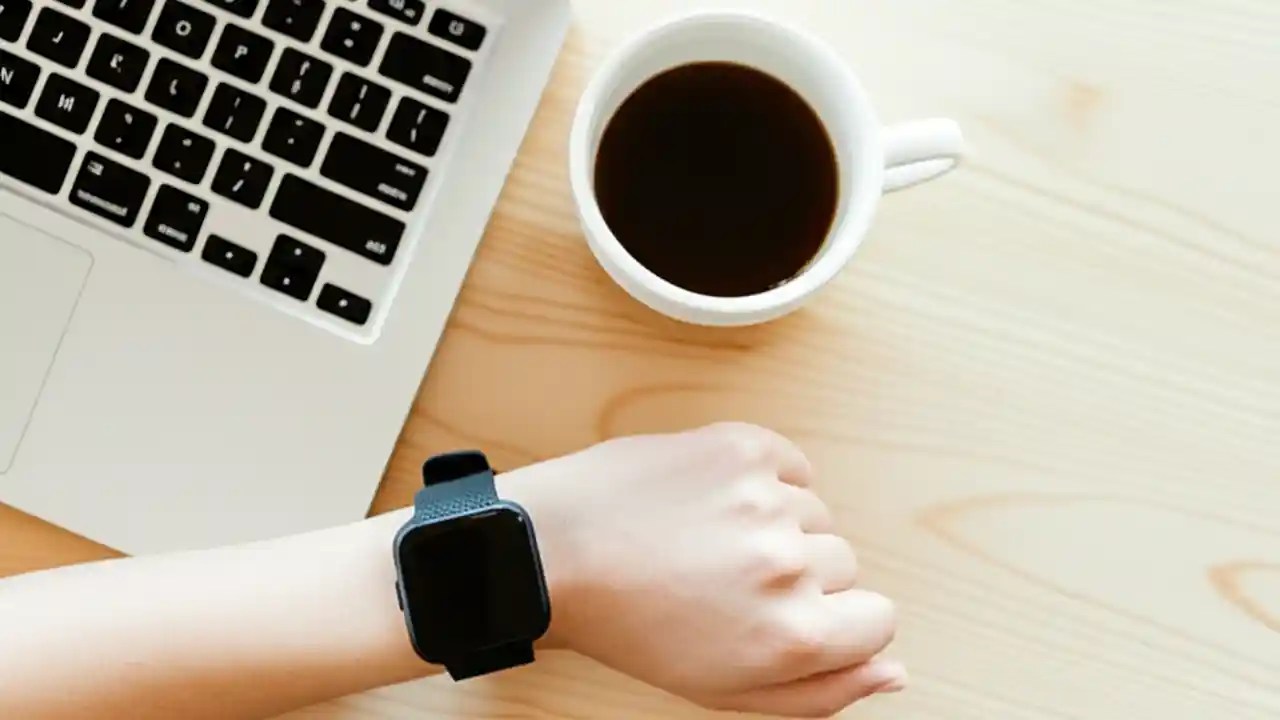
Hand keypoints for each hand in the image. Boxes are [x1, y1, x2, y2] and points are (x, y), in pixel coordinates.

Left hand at [501, 423, 903, 716]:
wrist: (557, 551)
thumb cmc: (630, 626)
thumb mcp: (726, 689)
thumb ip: (823, 691)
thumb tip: (896, 672)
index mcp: (794, 637)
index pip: (880, 619)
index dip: (834, 619)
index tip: (788, 611)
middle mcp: (789, 566)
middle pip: (844, 565)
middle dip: (796, 574)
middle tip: (724, 580)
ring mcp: (767, 500)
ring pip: (815, 514)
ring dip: (776, 525)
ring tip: (708, 539)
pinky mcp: (744, 448)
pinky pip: (793, 465)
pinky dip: (766, 480)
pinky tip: (715, 501)